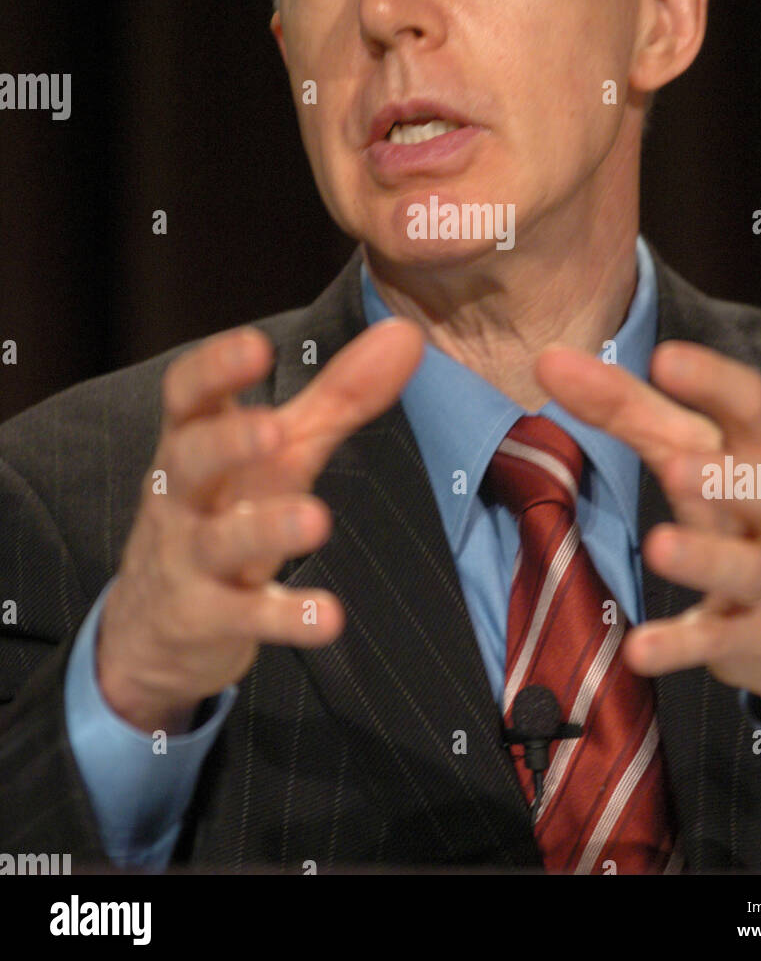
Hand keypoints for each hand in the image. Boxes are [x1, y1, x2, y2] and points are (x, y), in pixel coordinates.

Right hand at [97, 317, 423, 733]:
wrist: (155, 625)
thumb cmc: (228, 506)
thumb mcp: (278, 450)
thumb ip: (337, 395)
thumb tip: (406, 334)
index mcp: (194, 439)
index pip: (188, 395)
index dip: (214, 369)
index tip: (255, 345)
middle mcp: (183, 495)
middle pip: (191, 460)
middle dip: (228, 443)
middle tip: (274, 428)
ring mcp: (189, 559)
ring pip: (219, 540)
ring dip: (265, 529)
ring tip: (316, 520)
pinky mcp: (206, 619)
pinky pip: (244, 617)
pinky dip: (285, 617)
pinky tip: (329, 617)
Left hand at [534, 340, 760, 728]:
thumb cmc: (742, 515)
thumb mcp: (699, 457)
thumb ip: (630, 410)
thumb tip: (550, 361)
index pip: (750, 406)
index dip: (712, 382)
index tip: (664, 358)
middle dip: (723, 476)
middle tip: (677, 464)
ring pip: (742, 567)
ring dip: (703, 557)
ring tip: (660, 546)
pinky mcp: (753, 639)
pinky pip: (717, 642)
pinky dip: (680, 646)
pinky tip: (640, 649)